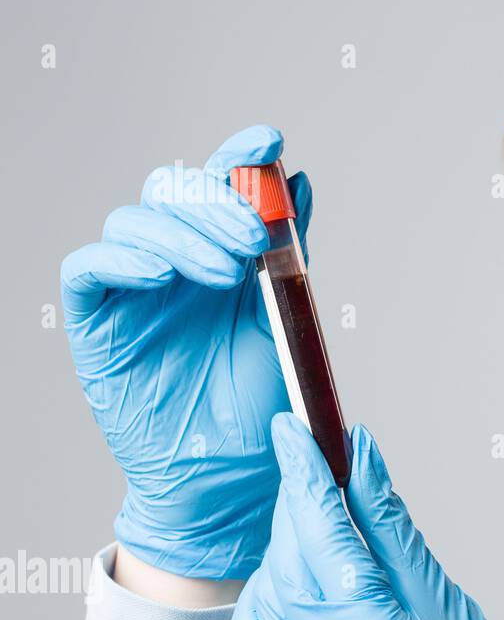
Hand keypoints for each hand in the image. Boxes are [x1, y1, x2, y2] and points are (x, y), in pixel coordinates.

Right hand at [60, 126, 312, 579]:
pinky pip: (88, 268)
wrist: (232, 477)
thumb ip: (286, 253)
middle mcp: (173, 263)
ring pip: (134, 222)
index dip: (239, 155)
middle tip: (255, 238)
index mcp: (220, 254)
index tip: (269, 142)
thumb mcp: (283, 319)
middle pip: (172, 193)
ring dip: (182, 235)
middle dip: (215, 202)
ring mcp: (132, 290)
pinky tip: (160, 272)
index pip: (219, 185)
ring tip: (227, 275)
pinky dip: (122, 258)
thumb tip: (299, 182)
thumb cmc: (259, 404)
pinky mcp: (95, 322)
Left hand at [228, 414, 503, 619]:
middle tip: (318, 462)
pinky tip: (306, 573)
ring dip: (287, 545)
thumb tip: (359, 454)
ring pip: (266, 589)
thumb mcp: (441, 589)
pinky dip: (275, 589)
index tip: (292, 428)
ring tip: (327, 527)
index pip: (324, 534)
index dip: (304, 474)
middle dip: (299, 504)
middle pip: (289, 558)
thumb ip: (387, 521)